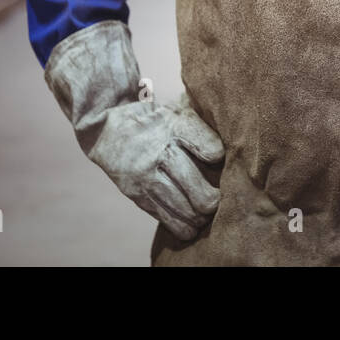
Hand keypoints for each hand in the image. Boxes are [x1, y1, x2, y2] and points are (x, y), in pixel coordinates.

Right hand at [86, 95, 224, 240]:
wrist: (108, 127)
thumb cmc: (155, 120)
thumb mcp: (177, 111)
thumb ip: (202, 129)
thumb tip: (231, 154)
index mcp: (174, 125)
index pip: (210, 148)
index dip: (220, 158)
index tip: (220, 161)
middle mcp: (159, 151)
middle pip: (196, 185)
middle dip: (213, 199)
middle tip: (221, 200)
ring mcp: (145, 175)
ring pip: (181, 206)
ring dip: (199, 216)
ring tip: (207, 215)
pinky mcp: (136, 193)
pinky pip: (163, 216)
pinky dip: (181, 226)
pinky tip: (192, 228)